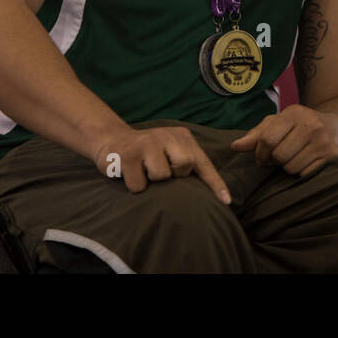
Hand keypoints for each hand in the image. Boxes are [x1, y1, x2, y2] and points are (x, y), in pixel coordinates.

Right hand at [92, 125, 230, 201]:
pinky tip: (129, 173)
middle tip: (162, 171)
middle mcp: (166, 136)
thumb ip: (188, 164)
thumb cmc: (148, 154)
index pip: (203, 163)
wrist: (112, 140)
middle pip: (184, 164)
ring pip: (161, 175)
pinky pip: (139, 185)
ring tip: (144, 171)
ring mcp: (146, 144)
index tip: (226, 202)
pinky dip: (135, 186)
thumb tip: (210, 194)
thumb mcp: (170, 152)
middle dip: (175, 174)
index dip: (216, 184)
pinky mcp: (128, 155)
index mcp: (182, 137)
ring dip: (152, 180)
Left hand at [229, 104, 337, 176]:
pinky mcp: (332, 156)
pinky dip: (302, 172)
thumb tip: (235, 147)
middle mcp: (310, 125)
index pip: (267, 139)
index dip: (260, 153)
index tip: (262, 158)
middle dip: (276, 161)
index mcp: (294, 113)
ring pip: (291, 167)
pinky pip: (305, 174)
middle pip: (278, 155)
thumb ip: (257, 134)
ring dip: (289, 167)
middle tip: (280, 158)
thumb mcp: (282, 123)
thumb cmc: (303, 126)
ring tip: (295, 158)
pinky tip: (307, 162)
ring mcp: (322, 141)